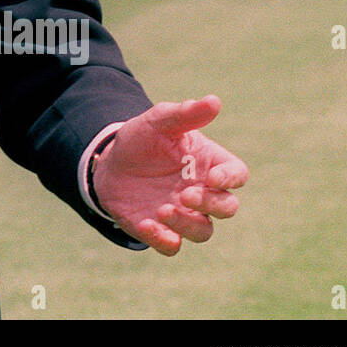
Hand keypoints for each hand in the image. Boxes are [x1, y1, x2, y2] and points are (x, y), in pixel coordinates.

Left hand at [91, 96, 246, 256]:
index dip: (231, 178)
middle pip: (228, 207)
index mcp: (209, 164)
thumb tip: (214, 101)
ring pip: (203, 231)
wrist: (109, 161)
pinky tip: (146, 224)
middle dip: (212, 204)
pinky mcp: (161, 230)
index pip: (237, 174)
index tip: (212, 177)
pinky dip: (164, 240)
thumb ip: (185, 114)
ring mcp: (184, 213)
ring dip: (188, 224)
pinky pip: (172, 245)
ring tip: (163, 210)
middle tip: (186, 194)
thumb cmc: (142, 139)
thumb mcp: (159, 121)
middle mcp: (203, 192)